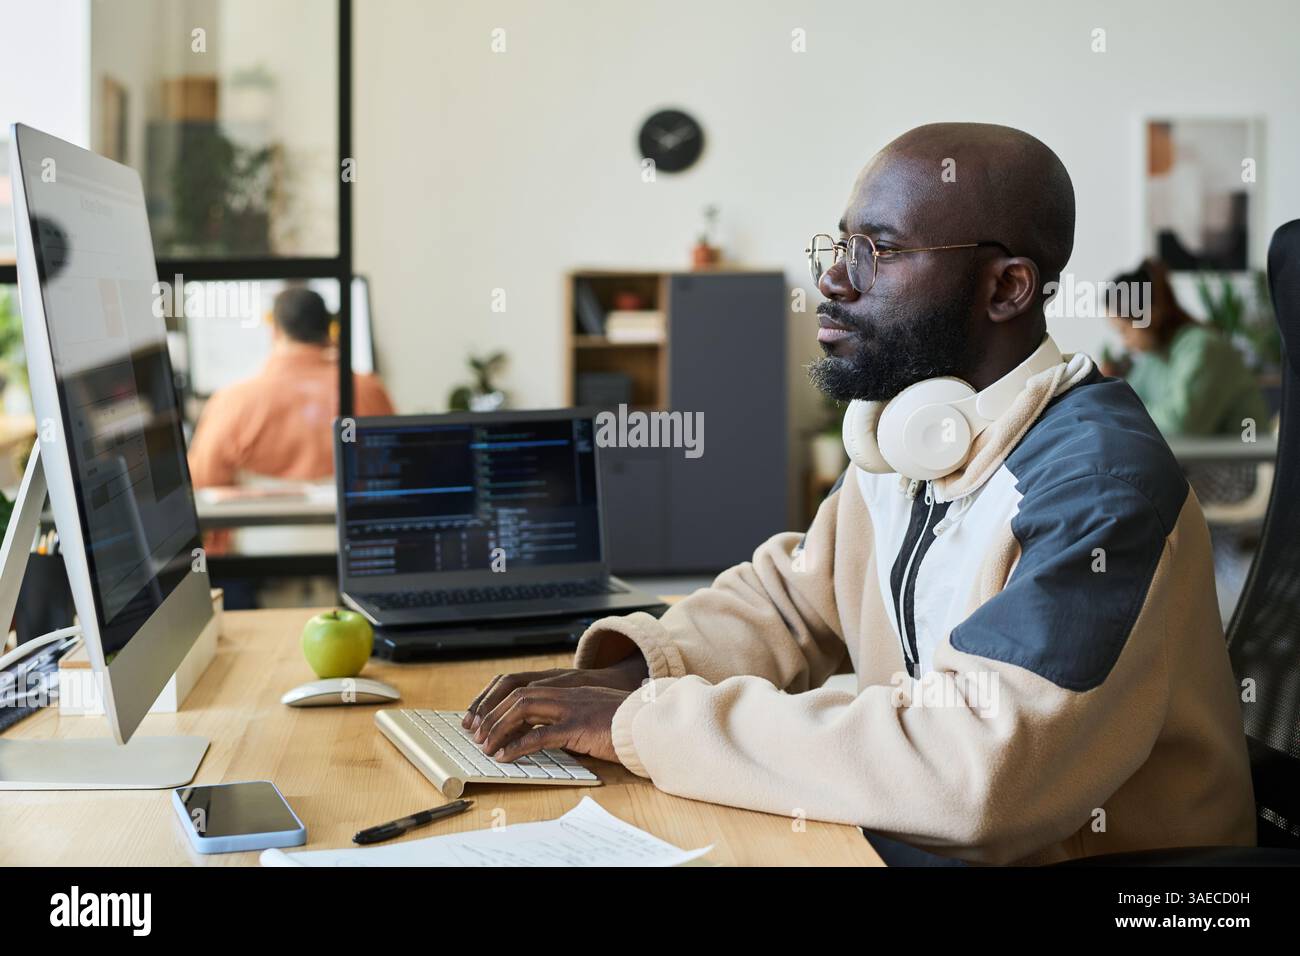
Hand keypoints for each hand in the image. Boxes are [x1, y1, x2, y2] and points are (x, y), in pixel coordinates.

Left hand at [462, 654, 647, 729]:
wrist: (653, 723)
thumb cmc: (626, 724)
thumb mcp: (593, 716)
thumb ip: (569, 719)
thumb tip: (541, 735)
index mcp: (570, 689)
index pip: (523, 686)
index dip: (498, 700)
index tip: (481, 718)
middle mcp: (568, 692)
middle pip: (517, 694)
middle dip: (491, 713)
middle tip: (475, 733)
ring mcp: (573, 707)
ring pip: (524, 708)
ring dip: (499, 727)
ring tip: (486, 746)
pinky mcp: (580, 726)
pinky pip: (542, 734)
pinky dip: (519, 745)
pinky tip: (506, 756)